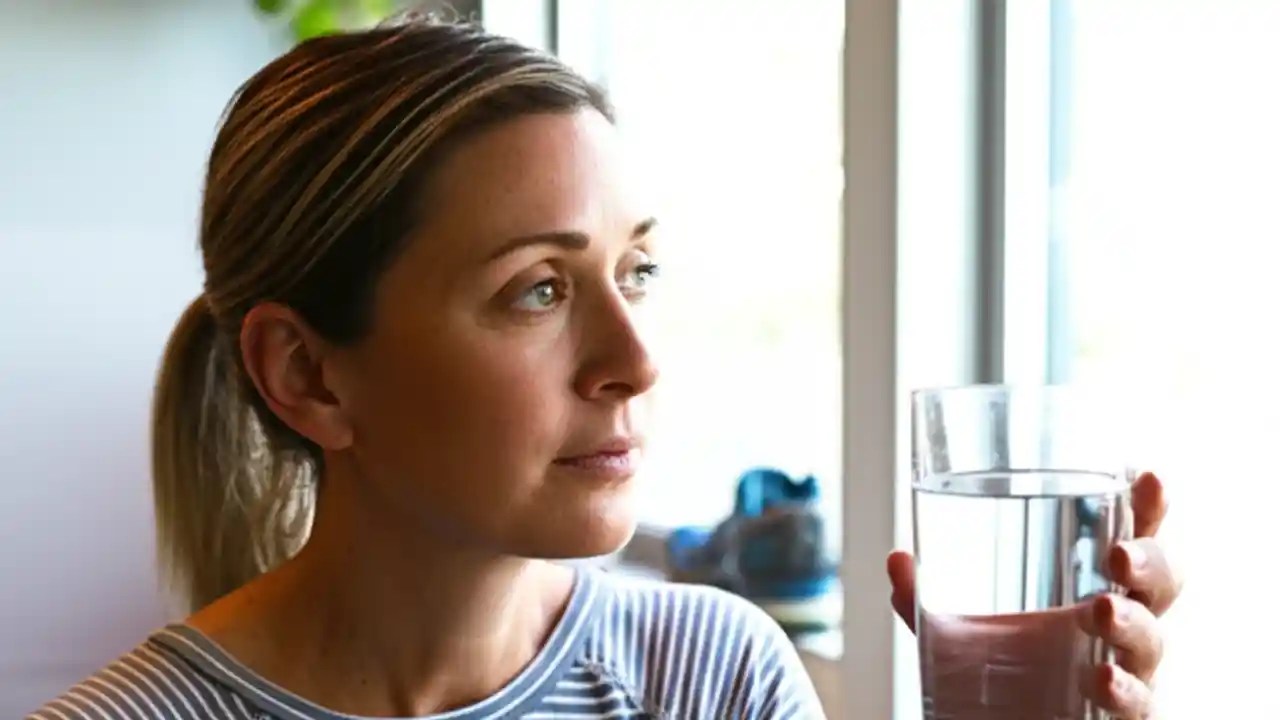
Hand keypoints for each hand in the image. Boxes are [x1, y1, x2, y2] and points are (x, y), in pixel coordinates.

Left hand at [887, 471, 1181, 718]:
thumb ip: (928, 596)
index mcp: (1093, 581)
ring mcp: (1128, 665)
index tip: (1146, 477)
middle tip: (1117, 555)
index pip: (1132, 533)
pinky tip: (1101, 677)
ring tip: (1102, 612)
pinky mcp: (1125, 712)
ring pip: (1152, 638)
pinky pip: (1138, 702)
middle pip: (1161, 580)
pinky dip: (1123, 690)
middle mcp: (1121, 618)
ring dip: (1132, 623)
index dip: (1148, 506)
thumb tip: (898, 560)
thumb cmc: (1006, 666)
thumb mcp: (959, 626)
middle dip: (1149, 560)